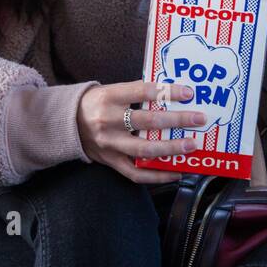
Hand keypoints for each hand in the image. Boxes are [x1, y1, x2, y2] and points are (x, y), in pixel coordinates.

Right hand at [76, 81, 207, 184]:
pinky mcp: (110, 161)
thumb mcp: (111, 90)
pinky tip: (176, 172)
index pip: (143, 91)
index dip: (167, 92)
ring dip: (172, 149)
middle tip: (199, 120)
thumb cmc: (95, 103)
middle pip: (148, 121)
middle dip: (178, 120)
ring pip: (144, 150)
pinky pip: (136, 173)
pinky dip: (157, 176)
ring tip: (191, 146)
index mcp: (109, 97)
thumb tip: (172, 94)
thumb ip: (137, 93)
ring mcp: (109, 144)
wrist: (66, 123)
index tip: (189, 93)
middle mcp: (108, 121)